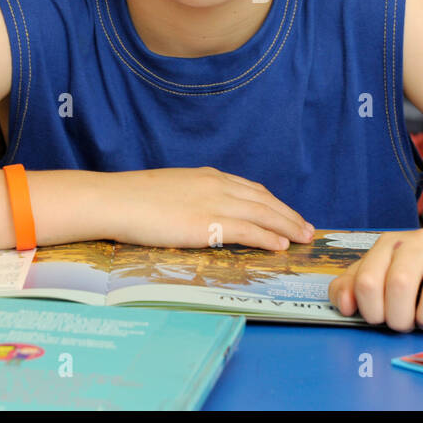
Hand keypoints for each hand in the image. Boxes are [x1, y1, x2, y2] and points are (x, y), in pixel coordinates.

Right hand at [98, 167, 313, 250]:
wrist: (115, 199)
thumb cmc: (132, 199)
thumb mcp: (169, 190)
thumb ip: (190, 198)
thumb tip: (196, 211)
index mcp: (207, 177)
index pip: (251, 189)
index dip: (273, 202)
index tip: (288, 213)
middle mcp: (216, 185)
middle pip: (264, 200)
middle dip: (288, 215)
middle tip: (307, 229)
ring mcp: (213, 203)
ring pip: (262, 213)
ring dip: (287, 226)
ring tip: (303, 238)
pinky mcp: (207, 223)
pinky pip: (247, 230)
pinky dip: (268, 237)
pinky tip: (280, 246)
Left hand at [329, 229, 422, 331]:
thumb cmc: (418, 270)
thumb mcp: (381, 271)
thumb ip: (352, 286)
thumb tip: (344, 306)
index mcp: (390, 243)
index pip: (366, 280)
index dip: (369, 310)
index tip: (378, 318)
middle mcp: (421, 243)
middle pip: (400, 284)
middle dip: (398, 317)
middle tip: (404, 323)